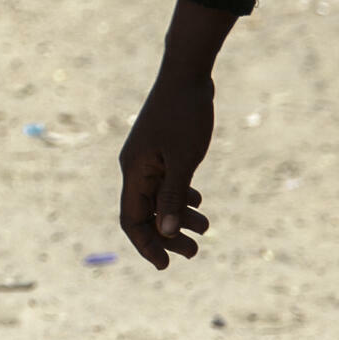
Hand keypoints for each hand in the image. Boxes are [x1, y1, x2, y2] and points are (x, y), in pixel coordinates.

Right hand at [118, 1, 235, 268]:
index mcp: (135, 172)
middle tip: (194, 253)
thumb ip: (174, 196)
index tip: (164, 265)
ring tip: (206, 229)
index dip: (146, 245)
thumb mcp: (183, 159)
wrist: (187, 73)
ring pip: (159, 199)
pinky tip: (198, 200)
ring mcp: (148, 159)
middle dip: (168, 237)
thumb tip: (168, 233)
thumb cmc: (185, 114)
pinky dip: (181, 196)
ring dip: (179, 217)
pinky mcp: (161, 150)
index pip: (132, 220)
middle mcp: (136, 169)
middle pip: (146, 214)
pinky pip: (166, 182)